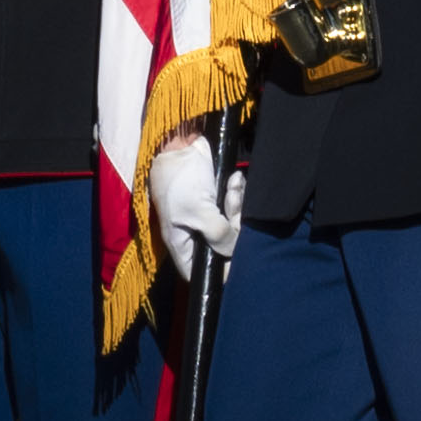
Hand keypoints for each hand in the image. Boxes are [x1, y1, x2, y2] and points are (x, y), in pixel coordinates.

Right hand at [149, 126, 232, 263]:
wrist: (180, 145)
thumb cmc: (179, 180)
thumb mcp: (198, 210)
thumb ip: (218, 233)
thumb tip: (235, 249)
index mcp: (183, 246)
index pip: (204, 274)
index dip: (223, 272)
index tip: (241, 261)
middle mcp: (196, 237)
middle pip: (226, 250)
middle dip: (235, 228)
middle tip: (232, 208)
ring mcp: (208, 220)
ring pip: (234, 227)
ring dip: (237, 206)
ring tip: (232, 186)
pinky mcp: (217, 204)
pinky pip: (235, 208)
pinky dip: (237, 194)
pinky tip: (235, 180)